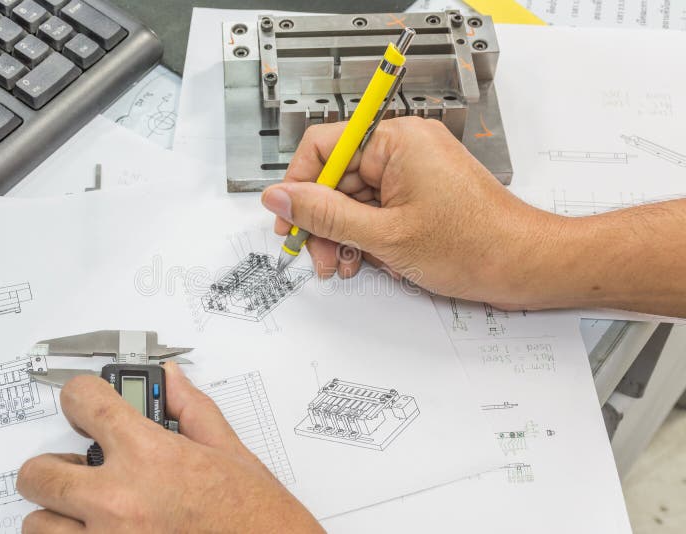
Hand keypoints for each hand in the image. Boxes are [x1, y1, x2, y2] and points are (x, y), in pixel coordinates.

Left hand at [17, 364, 323, 532]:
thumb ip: (191, 409)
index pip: (83, 402)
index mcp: (149, 455)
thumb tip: (172, 382)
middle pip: (37, 473)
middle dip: (55, 466)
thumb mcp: (229, 451)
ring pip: (38, 524)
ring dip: (59, 514)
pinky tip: (103, 532)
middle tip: (79, 469)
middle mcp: (117, 500)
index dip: (80, 395)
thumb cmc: (254, 516)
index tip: (82, 402)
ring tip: (89, 511)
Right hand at [260, 117, 560, 308]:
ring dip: (341, 235)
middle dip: (322, 221)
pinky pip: (375, 210)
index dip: (298, 186)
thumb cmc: (474, 245)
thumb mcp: (384, 235)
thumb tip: (280, 198)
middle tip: (316, 254)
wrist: (523, 266)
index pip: (323, 146)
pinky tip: (365, 261)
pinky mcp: (418, 195)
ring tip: (342, 264)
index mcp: (396, 140)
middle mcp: (403, 148)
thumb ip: (324, 214)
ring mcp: (412, 172)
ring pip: (353, 200)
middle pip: (336, 178)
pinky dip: (364, 236)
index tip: (287, 219)